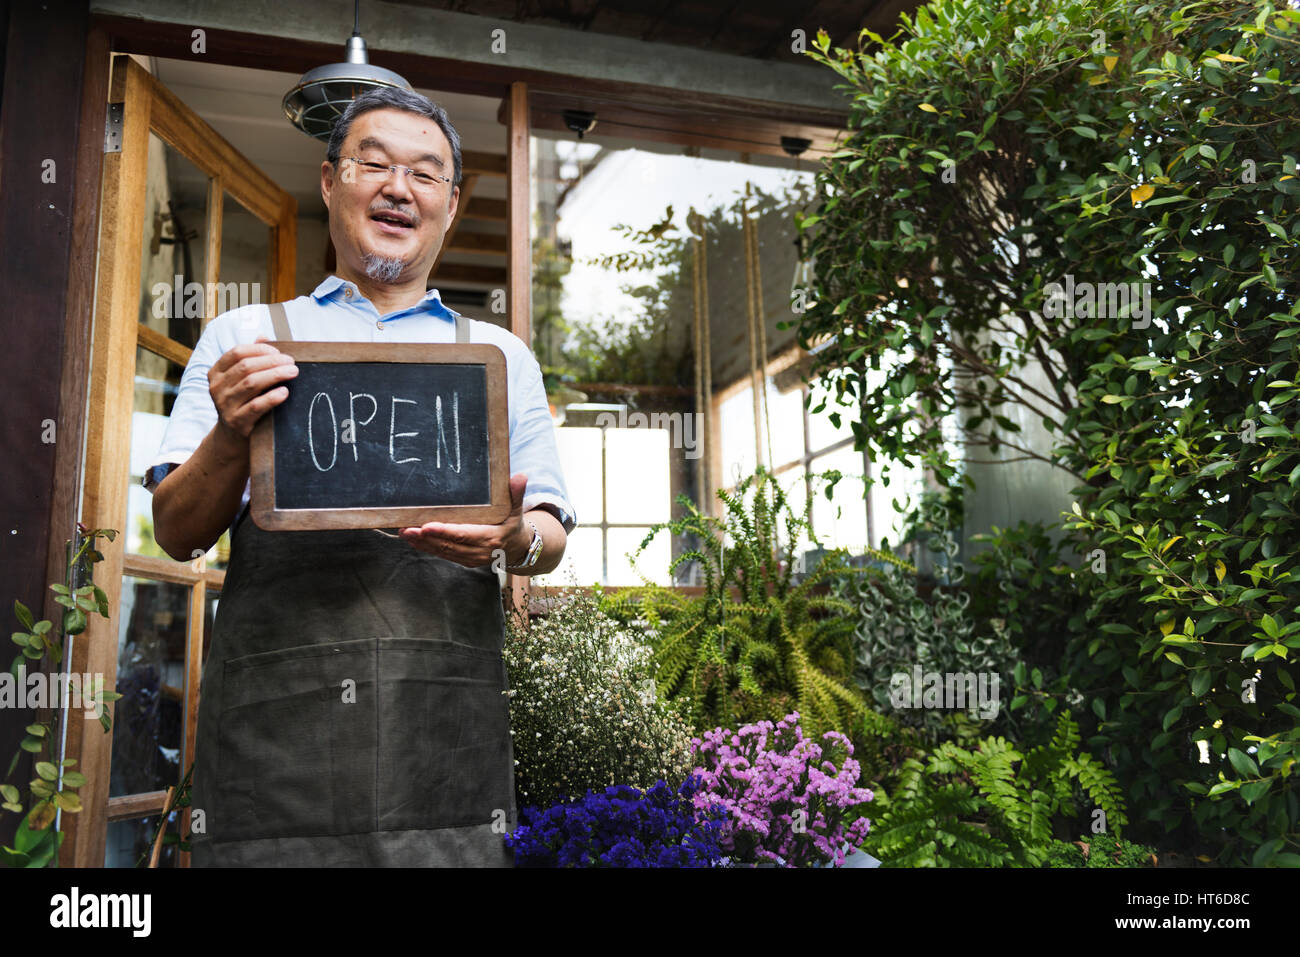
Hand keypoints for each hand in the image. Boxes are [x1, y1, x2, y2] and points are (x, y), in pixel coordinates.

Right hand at [208, 335, 298, 440]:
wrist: (232, 437)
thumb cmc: (242, 402)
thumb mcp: (241, 380)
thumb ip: (251, 358)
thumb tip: (263, 337)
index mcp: (216, 373)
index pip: (236, 352)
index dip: (259, 349)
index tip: (278, 352)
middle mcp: (217, 387)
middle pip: (246, 367)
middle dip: (272, 361)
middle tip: (291, 362)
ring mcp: (225, 405)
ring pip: (251, 384)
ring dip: (275, 375)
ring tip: (293, 372)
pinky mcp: (237, 422)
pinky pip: (256, 406)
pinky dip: (272, 397)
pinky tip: (285, 392)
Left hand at [398, 473, 529, 567]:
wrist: (517, 547)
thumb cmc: (513, 524)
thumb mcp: (517, 509)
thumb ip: (516, 493)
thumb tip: (520, 475)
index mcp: (491, 538)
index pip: (464, 535)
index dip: (445, 532)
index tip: (427, 526)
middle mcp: (479, 551)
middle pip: (448, 545)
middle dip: (426, 538)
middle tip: (407, 529)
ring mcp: (471, 558)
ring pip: (443, 551)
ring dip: (422, 543)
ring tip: (404, 532)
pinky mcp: (464, 560)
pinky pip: (443, 554)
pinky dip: (427, 547)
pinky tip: (413, 540)